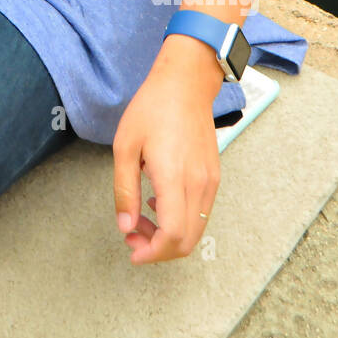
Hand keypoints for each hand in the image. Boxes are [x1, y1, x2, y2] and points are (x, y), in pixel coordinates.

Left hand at [112, 44, 220, 263]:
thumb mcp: (125, 146)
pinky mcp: (214, 177)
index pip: (173, 235)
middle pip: (187, 241)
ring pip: (196, 230)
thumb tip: (125, 227)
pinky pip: (201, 213)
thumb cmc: (151, 109)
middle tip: (132, 235)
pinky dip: (180, 221)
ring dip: (169, 236)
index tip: (132, 250)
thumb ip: (124, 190)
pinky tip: (157, 203)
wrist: (185, 84)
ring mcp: (210, 182)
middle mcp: (198, 184)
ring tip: (141, 219)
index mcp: (174, 177)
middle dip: (158, 249)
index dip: (153, 252)